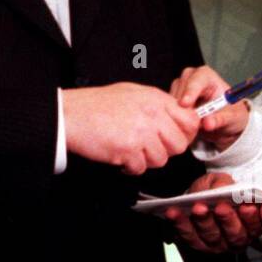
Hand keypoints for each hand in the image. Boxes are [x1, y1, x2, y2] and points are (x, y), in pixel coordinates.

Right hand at [62, 82, 199, 174]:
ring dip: (145, 160)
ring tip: (130, 150)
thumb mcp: (132, 94)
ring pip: (161, 159)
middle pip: (179, 145)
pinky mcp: (128, 150)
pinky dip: (129, 167)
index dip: (185, 134)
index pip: (190, 121)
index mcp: (156, 99)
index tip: (174, 138)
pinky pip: (140, 168)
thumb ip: (156, 105)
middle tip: (148, 147)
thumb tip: (175, 118)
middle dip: (165, 150)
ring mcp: (141, 132)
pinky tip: (119, 156)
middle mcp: (152, 114)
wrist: (71, 114)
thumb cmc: (96, 104)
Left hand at [163, 172, 261, 252]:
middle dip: (227, 219)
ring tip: (198, 208)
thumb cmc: (216, 190)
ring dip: (204, 221)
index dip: (251, 218)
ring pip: (211, 236)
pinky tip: (174, 212)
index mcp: (249, 224)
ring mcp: (217, 244)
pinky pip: (189, 236)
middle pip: (234, 234)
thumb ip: (224, 183)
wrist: (198, 197)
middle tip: (221, 207)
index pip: (254, 225)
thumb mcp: (222, 181)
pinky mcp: (197, 244)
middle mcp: (236, 238)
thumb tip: (221, 188)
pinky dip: (181, 224)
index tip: (247, 207)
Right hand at [169, 65, 249, 150]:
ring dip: (177, 111)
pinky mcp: (174, 101)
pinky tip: (180, 125)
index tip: (185, 104)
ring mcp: (181, 90)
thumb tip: (207, 123)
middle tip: (185, 119)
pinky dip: (173, 115)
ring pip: (172, 97)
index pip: (197, 79)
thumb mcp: (233, 118)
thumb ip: (221, 119)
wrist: (225, 125)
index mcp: (208, 77)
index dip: (190, 91)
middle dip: (182, 103)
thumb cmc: (232, 115)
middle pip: (181, 86)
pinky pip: (167, 106)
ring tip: (187, 125)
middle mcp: (191, 79)